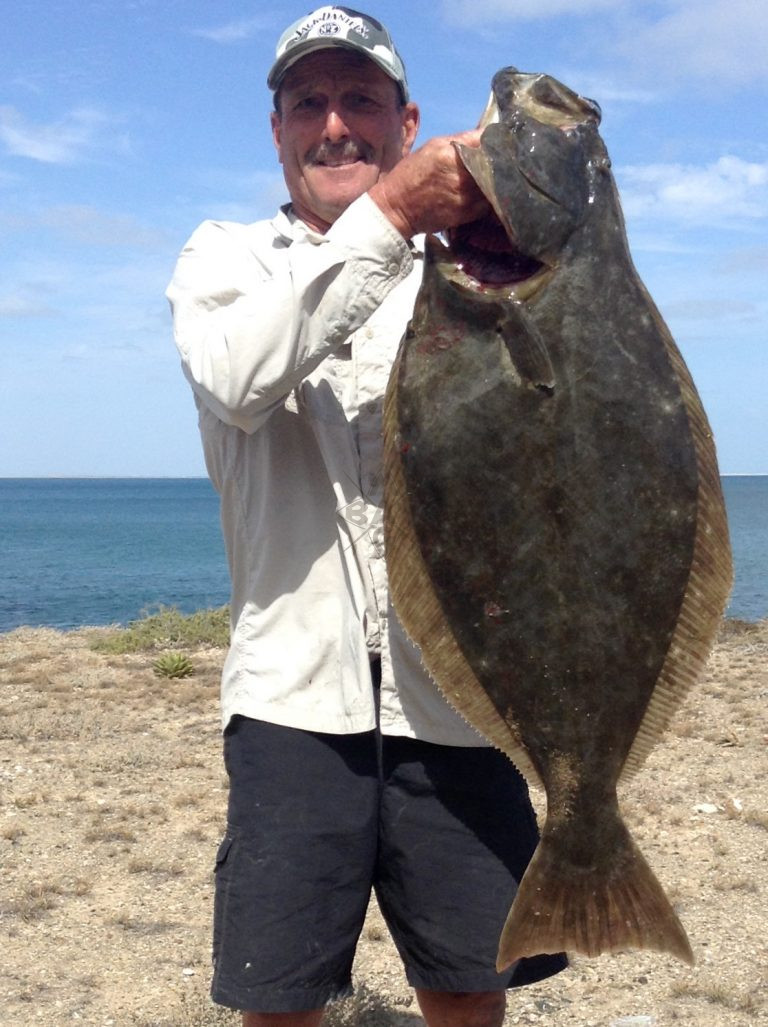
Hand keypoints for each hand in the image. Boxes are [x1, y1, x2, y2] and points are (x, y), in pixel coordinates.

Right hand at [368, 129, 489, 238]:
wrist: (396, 209)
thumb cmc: (410, 175)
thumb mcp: (431, 147)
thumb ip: (460, 141)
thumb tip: (485, 136)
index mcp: (451, 153)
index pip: (487, 140)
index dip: (496, 140)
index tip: (499, 141)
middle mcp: (462, 174)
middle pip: (495, 162)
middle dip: (499, 160)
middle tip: (499, 159)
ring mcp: (467, 195)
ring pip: (495, 183)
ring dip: (496, 179)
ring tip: (493, 176)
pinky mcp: (468, 213)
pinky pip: (489, 201)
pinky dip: (489, 195)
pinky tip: (484, 193)